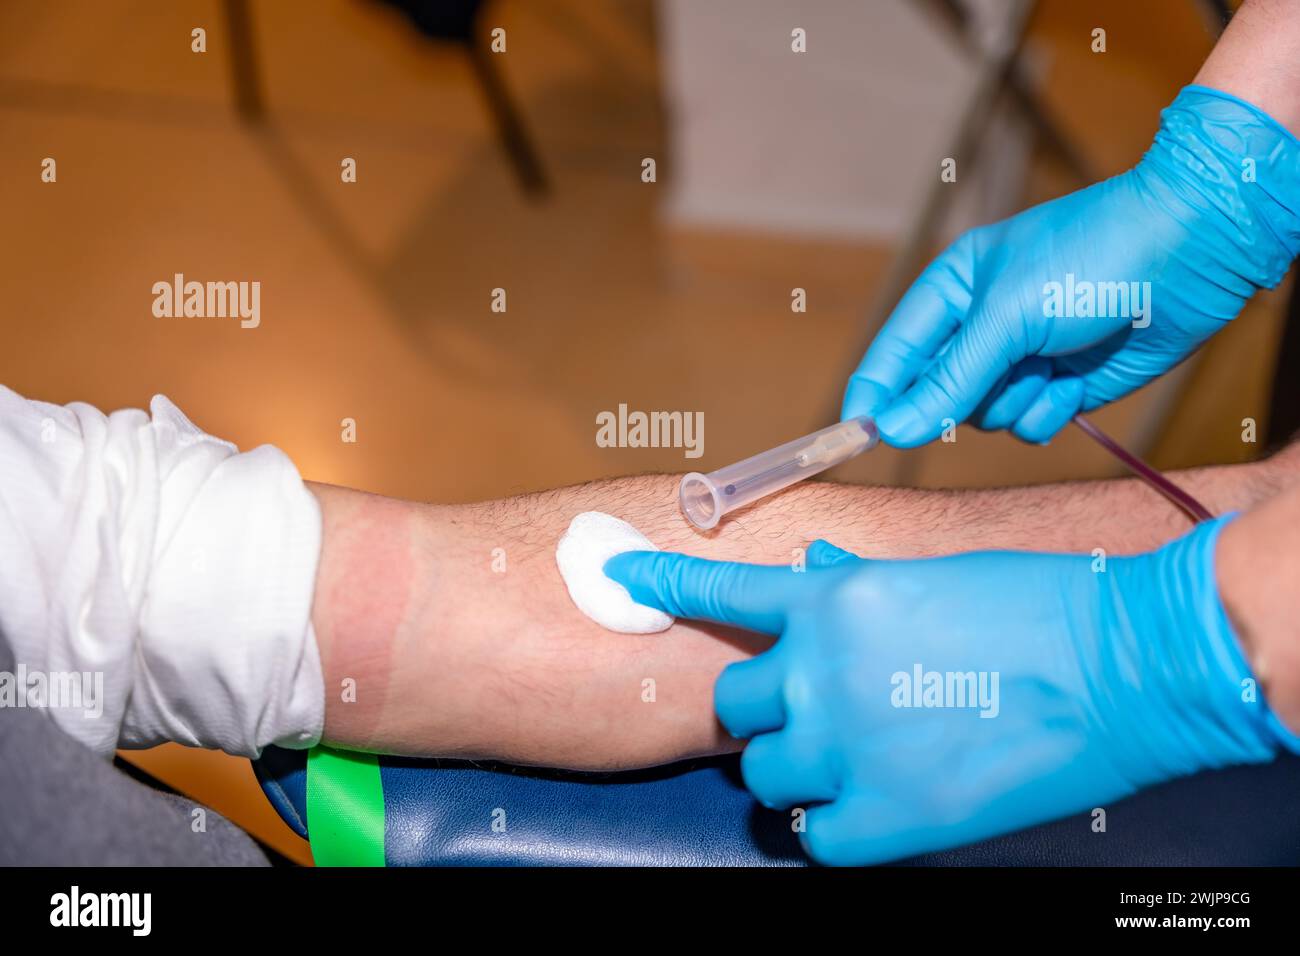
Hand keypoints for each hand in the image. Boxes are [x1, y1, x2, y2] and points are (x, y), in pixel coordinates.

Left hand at [605, 517, 1294, 864]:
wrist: (1121, 665)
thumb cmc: (1037, 608)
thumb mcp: (932, 576)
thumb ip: (854, 579)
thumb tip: (811, 557)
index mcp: (833, 597)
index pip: (720, 589)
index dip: (664, 586)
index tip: (623, 580)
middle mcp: (821, 666)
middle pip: (735, 703)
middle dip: (768, 708)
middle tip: (818, 712)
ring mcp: (847, 743)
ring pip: (764, 773)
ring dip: (797, 768)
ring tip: (857, 760)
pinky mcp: (886, 814)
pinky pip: (816, 836)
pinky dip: (837, 825)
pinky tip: (878, 805)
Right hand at [843, 85, 1299, 445]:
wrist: (1193, 250)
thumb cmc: (1092, 259)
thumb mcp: (1008, 317)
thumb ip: (948, 380)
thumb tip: (890, 430)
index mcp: (952, 292)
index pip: (893, 354)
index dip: (874, 395)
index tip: (858, 435)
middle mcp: (981, 329)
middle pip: (936, 396)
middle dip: (963, 396)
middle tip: (998, 374)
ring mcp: (1022, 359)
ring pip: (983, 416)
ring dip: (1012, 402)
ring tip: (1049, 364)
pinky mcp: (1062, 386)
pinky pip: (1028, 425)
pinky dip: (1048, 412)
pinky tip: (1073, 383)